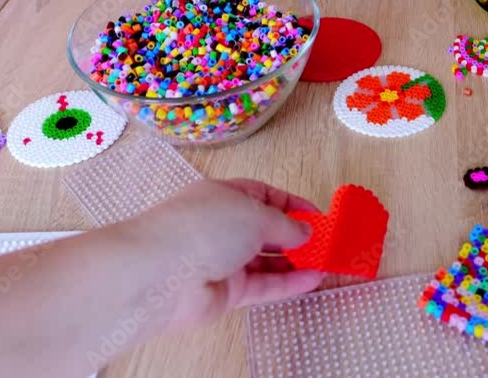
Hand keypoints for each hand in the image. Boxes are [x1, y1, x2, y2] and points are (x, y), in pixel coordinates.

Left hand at [128, 179, 322, 330]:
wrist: (161, 274)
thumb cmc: (205, 226)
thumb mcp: (254, 213)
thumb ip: (285, 224)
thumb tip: (305, 232)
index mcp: (224, 196)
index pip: (263, 195)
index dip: (291, 204)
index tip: (317, 215)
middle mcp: (223, 226)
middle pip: (266, 230)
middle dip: (296, 236)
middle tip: (326, 242)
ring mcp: (224, 260)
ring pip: (267, 261)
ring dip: (296, 261)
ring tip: (326, 262)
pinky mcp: (227, 292)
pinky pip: (264, 285)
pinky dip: (289, 283)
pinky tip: (314, 279)